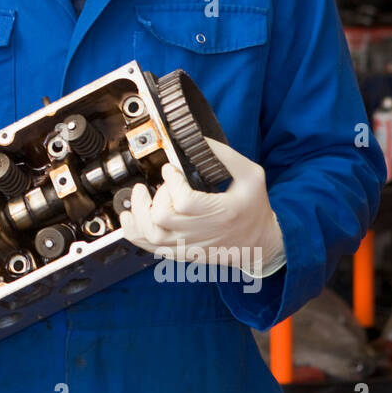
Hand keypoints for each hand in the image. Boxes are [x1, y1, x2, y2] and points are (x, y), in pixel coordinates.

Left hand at [119, 137, 285, 277]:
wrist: (260, 245)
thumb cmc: (254, 210)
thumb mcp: (251, 176)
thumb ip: (226, 156)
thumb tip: (200, 140)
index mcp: (222, 213)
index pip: (184, 201)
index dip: (171, 182)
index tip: (170, 169)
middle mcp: (203, 233)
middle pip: (162, 218)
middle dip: (154, 196)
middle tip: (158, 185)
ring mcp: (190, 245)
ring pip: (151, 235)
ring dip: (138, 213)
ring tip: (140, 196)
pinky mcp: (181, 252)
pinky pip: (149, 247)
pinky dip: (135, 232)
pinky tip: (131, 217)